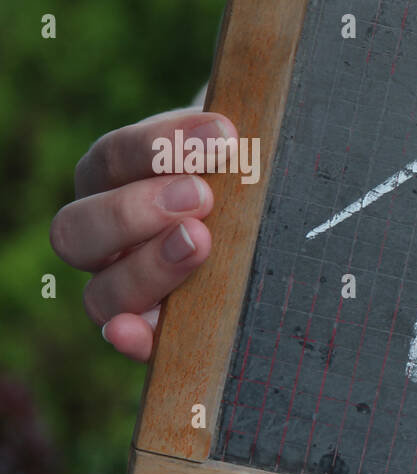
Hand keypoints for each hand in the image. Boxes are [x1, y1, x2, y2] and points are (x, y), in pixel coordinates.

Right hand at [50, 109, 234, 360]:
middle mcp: (110, 238)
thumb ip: (239, 143)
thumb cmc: (257, 173)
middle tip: (200, 196)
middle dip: (134, 211)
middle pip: (79, 229)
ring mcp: (125, 289)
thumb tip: (248, 132)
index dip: (159, 145)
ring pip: (101, 292)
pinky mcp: (156, 332)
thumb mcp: (247, 151)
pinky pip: (130, 341)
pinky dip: (130, 338)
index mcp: (117, 179)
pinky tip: (136, 332)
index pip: (114, 159)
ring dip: (148, 268)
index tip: (222, 135)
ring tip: (201, 243)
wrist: (280, 209)